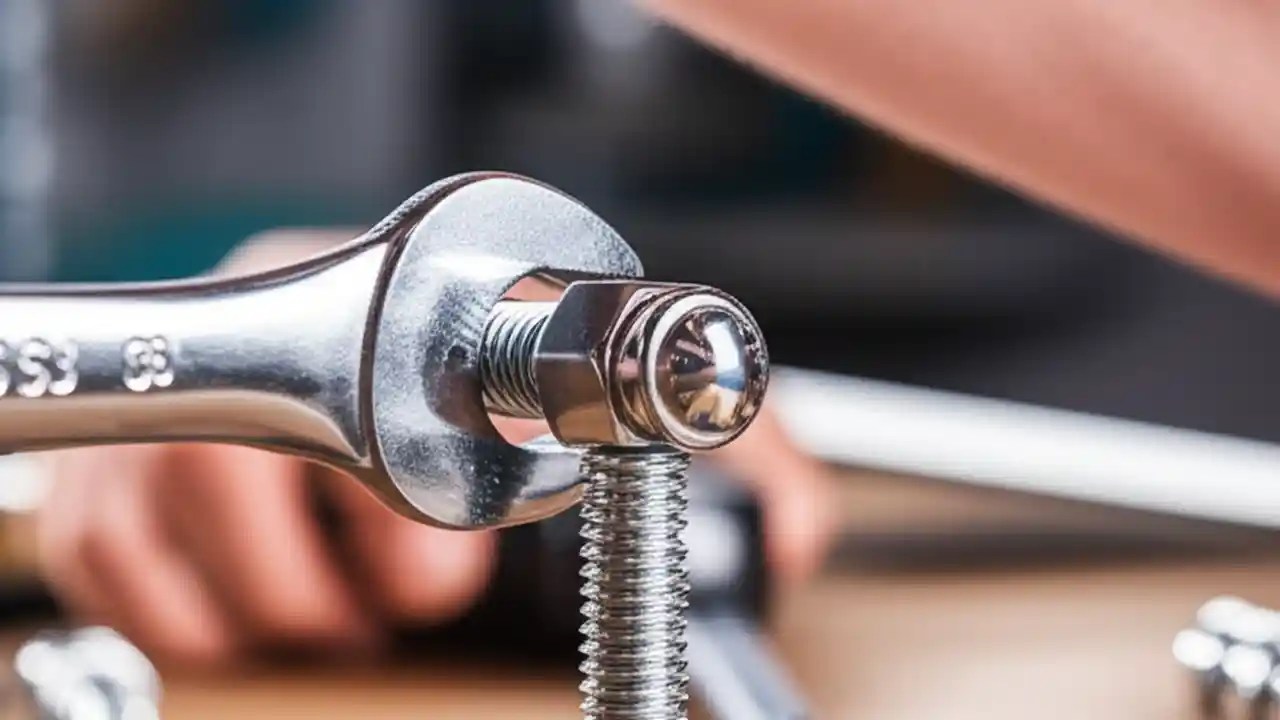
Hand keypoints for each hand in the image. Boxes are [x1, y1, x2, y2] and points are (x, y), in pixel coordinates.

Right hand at [35, 232, 836, 665]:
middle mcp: (276, 331)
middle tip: (414, 597)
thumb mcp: (637, 421)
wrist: (409, 353)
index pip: (354, 398)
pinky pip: (107, 559)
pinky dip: (185, 612)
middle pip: (243, 469)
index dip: (399, 525)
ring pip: (168, 520)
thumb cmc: (520, 396)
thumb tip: (792, 539)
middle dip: (343, 578)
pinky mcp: (123, 472)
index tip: (440, 583)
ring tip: (351, 601)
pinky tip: (264, 604)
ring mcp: (186, 396)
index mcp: (393, 305)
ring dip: (275, 598)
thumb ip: (737, 466)